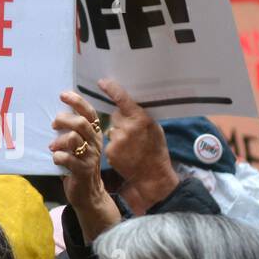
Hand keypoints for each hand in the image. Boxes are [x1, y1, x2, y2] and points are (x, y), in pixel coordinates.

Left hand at [50, 91, 119, 240]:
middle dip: (63, 120)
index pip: (89, 113)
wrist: (89, 194)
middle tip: (53, 124)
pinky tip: (56, 159)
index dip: (77, 102)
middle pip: (81, 123)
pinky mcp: (83, 171)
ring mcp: (90, 157)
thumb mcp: (79, 146)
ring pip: (74, 139)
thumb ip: (72, 131)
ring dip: (59, 141)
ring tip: (52, 147)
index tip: (63, 95)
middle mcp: (95, 144)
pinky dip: (58, 157)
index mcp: (95, 134)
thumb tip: (57, 115)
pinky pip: (67, 159)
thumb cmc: (79, 166)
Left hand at [100, 77, 176, 214]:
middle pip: (115, 115)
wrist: (152, 175)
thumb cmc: (156, 150)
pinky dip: (115, 146)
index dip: (111, 89)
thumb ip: (141, 116)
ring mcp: (117, 140)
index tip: (102, 82)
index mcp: (140, 119)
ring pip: (111, 129)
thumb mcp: (155, 129)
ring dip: (118, 134)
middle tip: (131, 131)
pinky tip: (125, 153)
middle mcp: (127, 128)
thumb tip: (129, 104)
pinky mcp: (110, 152)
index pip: (122, 99)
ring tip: (130, 146)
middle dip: (121, 120)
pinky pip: (109, 142)